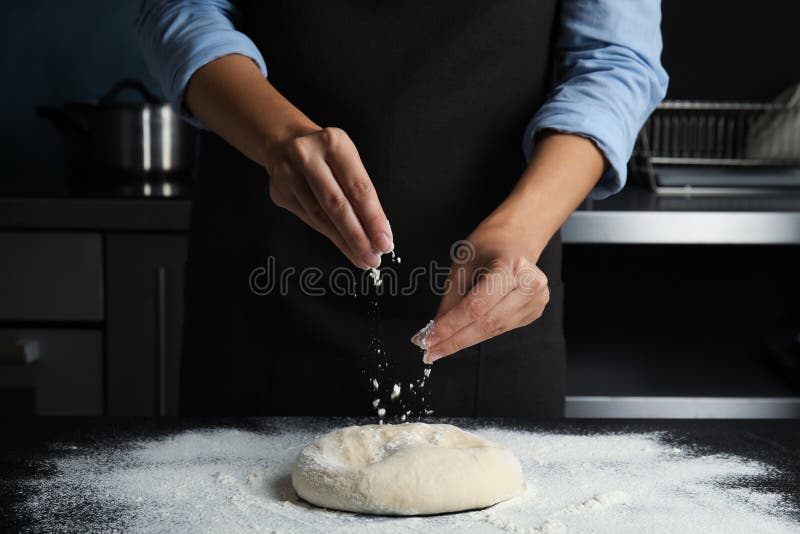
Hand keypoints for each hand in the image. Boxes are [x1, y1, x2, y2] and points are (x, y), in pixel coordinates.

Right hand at [264, 127, 392, 267]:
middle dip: (358, 236)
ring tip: (362, 258)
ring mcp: (289, 174)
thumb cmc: (327, 156)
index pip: (358, 188)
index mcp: (334, 144)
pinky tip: (344, 246)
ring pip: (321, 217)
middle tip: (373, 258)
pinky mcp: (280, 192)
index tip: (385, 242)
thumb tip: (378, 232)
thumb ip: (361, 192)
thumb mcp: (348, 160)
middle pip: (337, 205)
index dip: (373, 219)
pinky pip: (309, 219)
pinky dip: (329, 235)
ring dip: (344, 242)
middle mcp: (308, 156)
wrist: (284, 143)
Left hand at [411, 213, 549, 362]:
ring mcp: (536, 301)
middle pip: (486, 323)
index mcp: (511, 267)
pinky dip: (478, 334)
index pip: (476, 306)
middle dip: (454, 340)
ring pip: (493, 330)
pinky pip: (500, 329)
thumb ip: (450, 301)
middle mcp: (530, 285)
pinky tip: (461, 337)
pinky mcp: (533, 312)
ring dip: (464, 341)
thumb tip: (434, 332)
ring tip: (440, 348)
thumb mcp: (461, 266)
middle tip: (430, 351)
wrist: (514, 240)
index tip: (428, 339)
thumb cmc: (487, 247)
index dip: (450, 326)